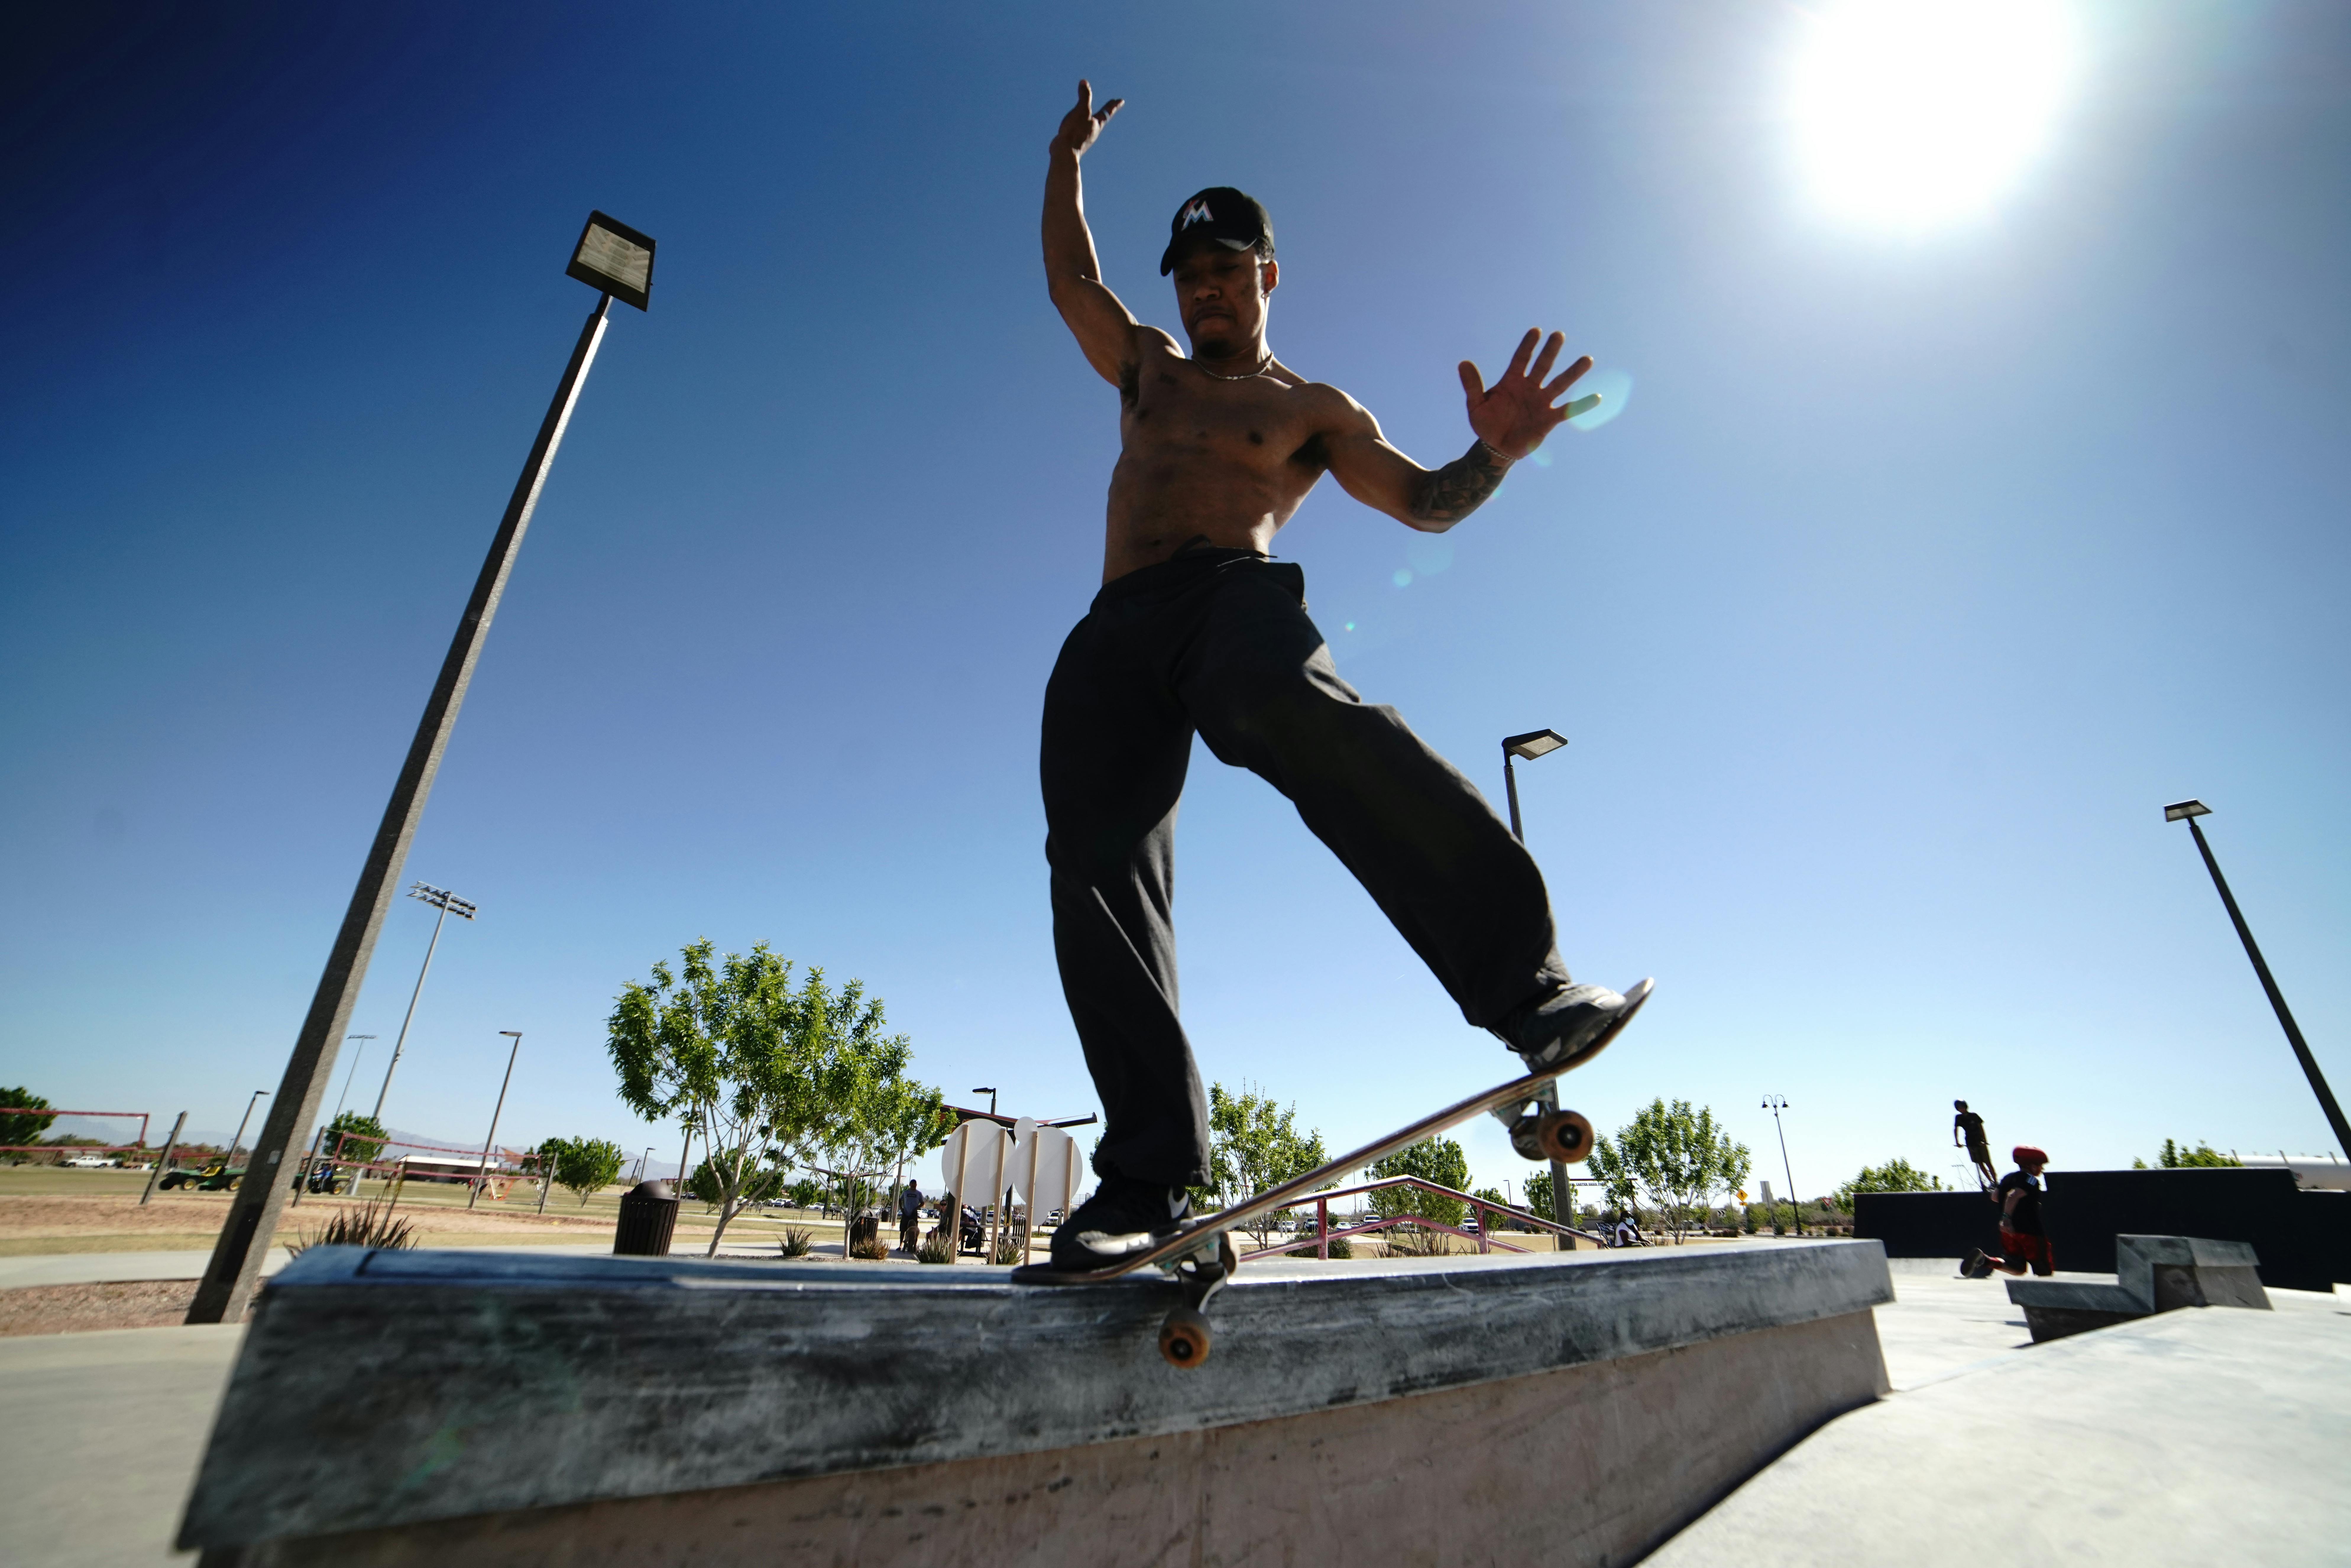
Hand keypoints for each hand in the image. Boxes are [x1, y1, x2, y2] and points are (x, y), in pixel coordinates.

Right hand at [1053, 79, 1122, 157]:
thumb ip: (1084, 96)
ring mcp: (1084, 137)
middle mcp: (1092, 131)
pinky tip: (1075, 126)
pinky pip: (1079, 130)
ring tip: (1094, 116)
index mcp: (1096, 124)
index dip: (1113, 105)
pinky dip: (1080, 125)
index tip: (1121, 100)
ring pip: (1091, 125)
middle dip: (1106, 111)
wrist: (1064, 152)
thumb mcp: (1081, 110)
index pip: (1107, 111)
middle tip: (1112, 105)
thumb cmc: (1075, 131)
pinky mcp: (1074, 141)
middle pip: (1101, 118)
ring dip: (1094, 119)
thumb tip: (1084, 81)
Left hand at [1458, 330, 1594, 459]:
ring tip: (1587, 359)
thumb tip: (1463, 363)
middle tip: (1559, 335)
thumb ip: (1472, 385)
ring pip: (1560, 384)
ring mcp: (1541, 402)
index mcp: (1512, 381)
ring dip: (1573, 372)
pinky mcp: (1549, 419)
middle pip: (1542, 366)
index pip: (1521, 359)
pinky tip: (1596, 397)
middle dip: (1550, 351)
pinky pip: (1567, 411)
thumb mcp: (1476, 405)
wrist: (1495, 447)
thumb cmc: (1486, 423)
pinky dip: (1581, 405)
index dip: (1527, 346)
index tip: (1535, 331)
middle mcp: (1530, 388)